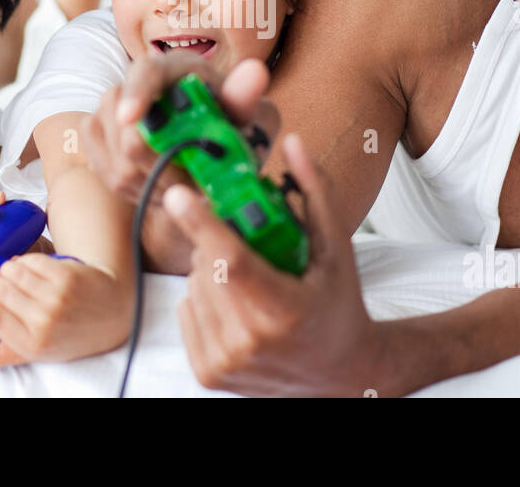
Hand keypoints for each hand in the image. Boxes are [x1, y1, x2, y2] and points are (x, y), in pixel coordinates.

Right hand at [0, 255, 132, 365]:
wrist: (113, 314)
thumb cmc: (70, 335)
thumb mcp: (38, 352)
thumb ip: (1, 354)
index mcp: (33, 342)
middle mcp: (44, 320)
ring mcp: (57, 296)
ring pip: (12, 270)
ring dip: (8, 270)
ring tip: (15, 276)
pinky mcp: (68, 275)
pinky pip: (32, 260)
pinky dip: (26, 261)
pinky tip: (31, 269)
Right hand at [78, 54, 279, 270]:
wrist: (212, 142)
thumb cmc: (230, 124)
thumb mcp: (248, 112)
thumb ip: (246, 97)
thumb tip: (254, 72)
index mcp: (172, 68)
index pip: (144, 73)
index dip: (135, 95)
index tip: (130, 118)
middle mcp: (133, 84)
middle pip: (126, 128)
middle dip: (162, 166)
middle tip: (196, 184)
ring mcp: (109, 111)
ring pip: (116, 157)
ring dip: (154, 182)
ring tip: (185, 186)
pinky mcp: (97, 136)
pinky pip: (104, 169)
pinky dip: (135, 188)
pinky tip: (160, 186)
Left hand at [168, 132, 383, 396]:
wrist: (340, 375)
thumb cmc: (339, 305)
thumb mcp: (337, 249)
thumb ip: (315, 192)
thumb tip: (292, 143)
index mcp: (285, 310)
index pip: (233, 262)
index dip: (203, 225)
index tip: (179, 194)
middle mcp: (250, 342)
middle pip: (209, 267)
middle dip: (219, 244)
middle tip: (248, 244)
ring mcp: (226, 362)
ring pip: (194, 286)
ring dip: (211, 271)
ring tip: (248, 280)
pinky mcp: (209, 373)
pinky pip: (186, 311)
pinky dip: (204, 297)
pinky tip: (236, 304)